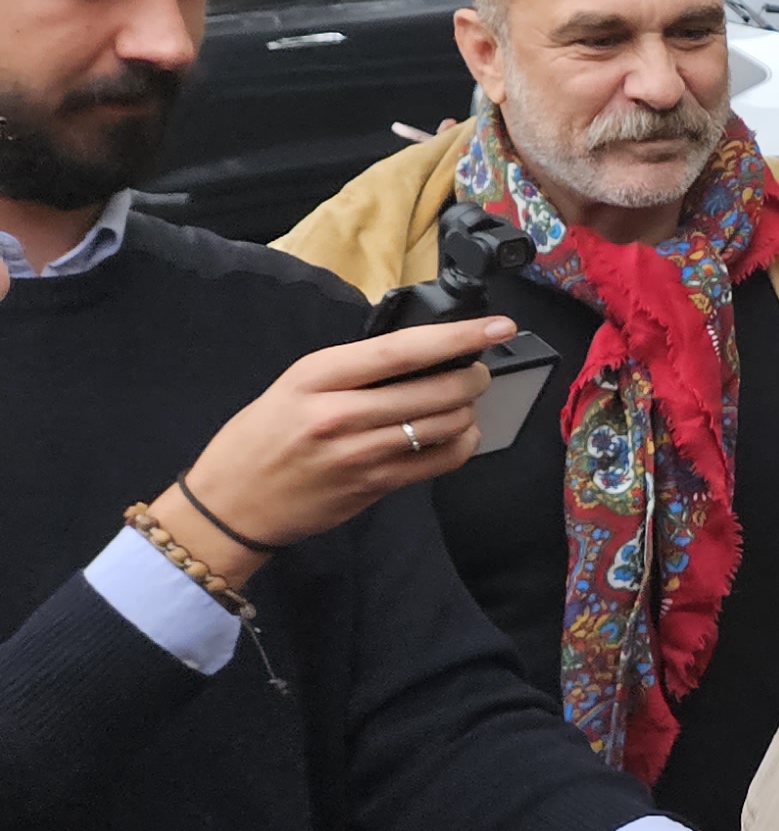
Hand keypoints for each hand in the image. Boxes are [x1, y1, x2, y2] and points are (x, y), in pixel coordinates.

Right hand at [171, 316, 521, 578]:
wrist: (230, 504)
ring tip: (462, 403)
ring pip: (446, 424)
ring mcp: (359, 454)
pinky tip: (458, 434)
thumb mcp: (292, 388)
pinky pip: (441, 461)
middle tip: (476, 372)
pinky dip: (463, 443)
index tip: (497, 326)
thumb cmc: (259, 439)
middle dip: (473, 377)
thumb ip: (351, 371)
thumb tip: (419, 353)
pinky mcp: (374, 486)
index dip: (457, 336)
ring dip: (469, 410)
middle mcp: (338, 414)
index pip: (400, 350)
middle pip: (436, 389)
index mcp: (315, 377)